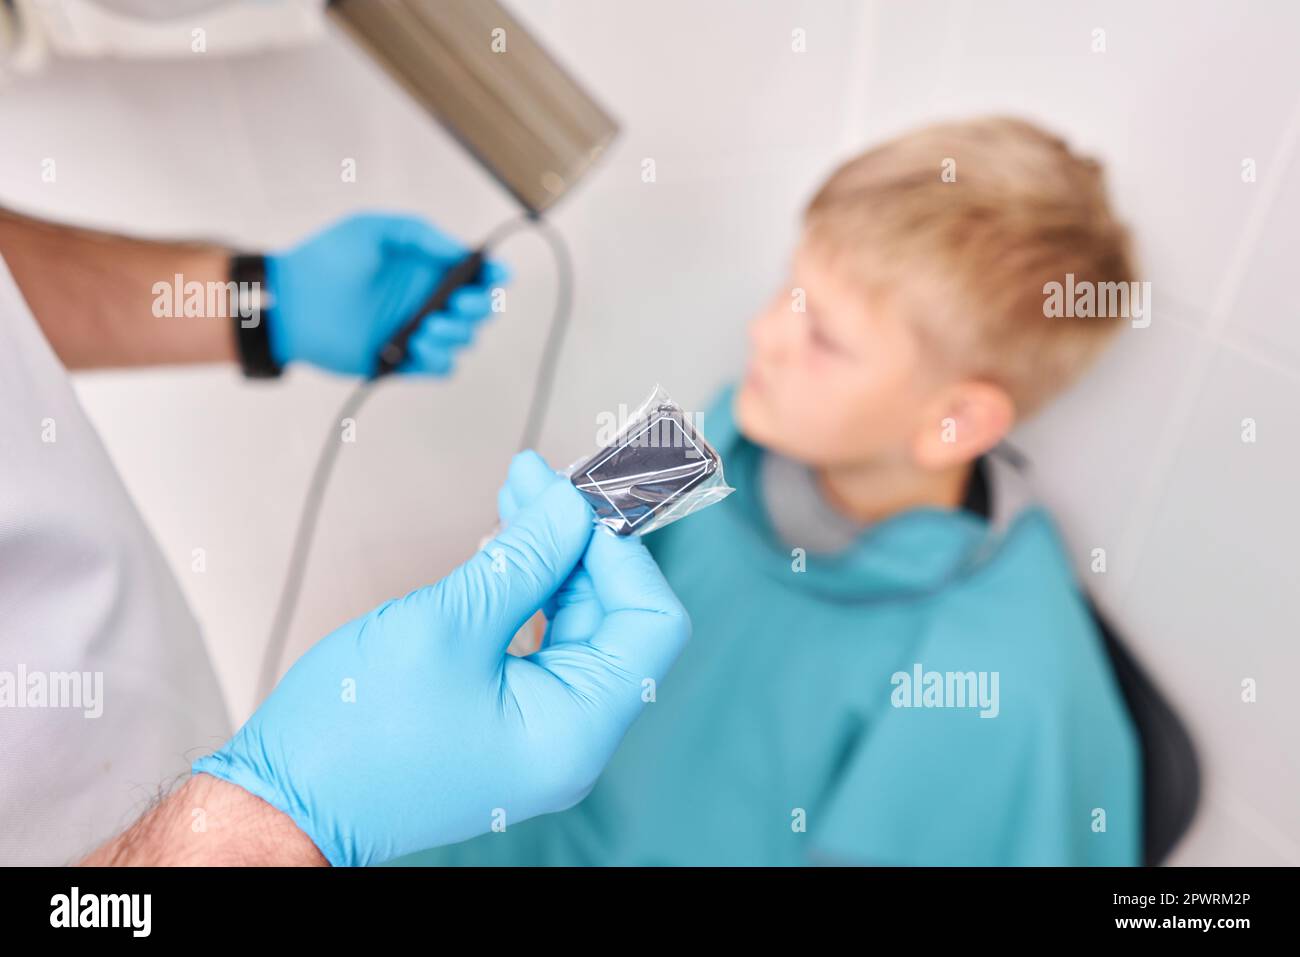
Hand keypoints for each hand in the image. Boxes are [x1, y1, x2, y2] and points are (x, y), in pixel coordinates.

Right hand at [193, 451, 689, 866]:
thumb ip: (525, 558)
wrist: (282, 802)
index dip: (621, 552)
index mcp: (576, 729)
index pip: (651, 624)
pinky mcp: (506, 720)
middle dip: (579, 541)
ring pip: (576, 626)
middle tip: (536, 479)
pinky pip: (540, 646)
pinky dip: (529, 593)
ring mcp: (539, 731)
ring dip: (552, 559)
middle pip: (616, 619)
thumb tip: (572, 506)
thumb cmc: (353, 732)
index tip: (576, 500)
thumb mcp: (448, 623)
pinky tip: (503, 549)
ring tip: (517, 496)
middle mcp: (572, 737)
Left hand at [265, 212, 507, 376]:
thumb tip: (461, 251)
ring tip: (426, 327)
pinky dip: (439, 359)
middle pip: (479, 309)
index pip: (475, 273)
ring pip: (464, 340)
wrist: (290, 303)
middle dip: (479, 307)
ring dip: (456, 333)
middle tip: (456, 303)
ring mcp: (417, 331)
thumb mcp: (373, 229)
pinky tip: (417, 345)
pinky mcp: (403, 360)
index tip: (497, 275)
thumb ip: (422, 235)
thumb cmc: (326, 260)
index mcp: (426, 267)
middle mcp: (427, 300)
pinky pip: (442, 367)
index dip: (494, 274)